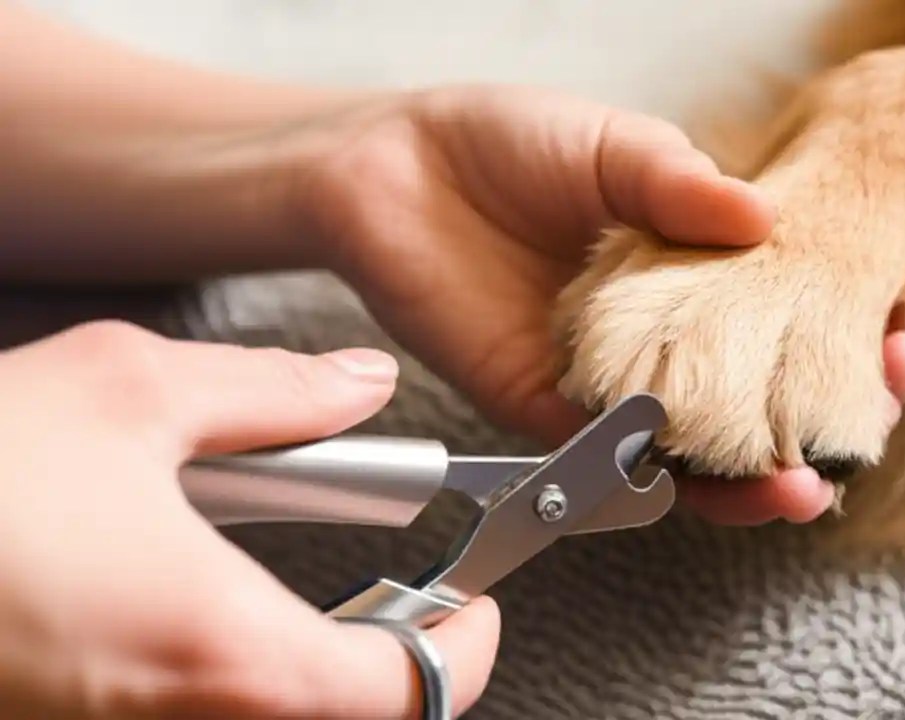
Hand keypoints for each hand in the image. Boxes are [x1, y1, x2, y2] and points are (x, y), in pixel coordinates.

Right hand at [0, 320, 497, 718]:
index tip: (478, 604)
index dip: (467, 647)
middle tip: (406, 605)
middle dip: (397, 665)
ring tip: (320, 604)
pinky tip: (195, 610)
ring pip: (272, 719)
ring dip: (313, 669)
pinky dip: (229, 672)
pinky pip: (191, 709)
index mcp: (223, 653)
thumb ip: (270, 393)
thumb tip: (356, 385)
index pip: (412, 691)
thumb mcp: (127, 394)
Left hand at [297, 85, 904, 524]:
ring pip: (696, 450)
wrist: (395, 168)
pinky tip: (704, 485)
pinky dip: (659, 483)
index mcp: (697, 268)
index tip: (902, 336)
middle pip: (758, 397)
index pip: (793, 317)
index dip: (851, 335)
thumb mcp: (611, 145)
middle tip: (873, 422)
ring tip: (804, 488)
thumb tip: (764, 218)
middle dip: (823, 420)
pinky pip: (609, 466)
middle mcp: (665, 336)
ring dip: (754, 479)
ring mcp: (610, 381)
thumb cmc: (506, 142)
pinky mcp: (549, 412)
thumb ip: (678, 182)